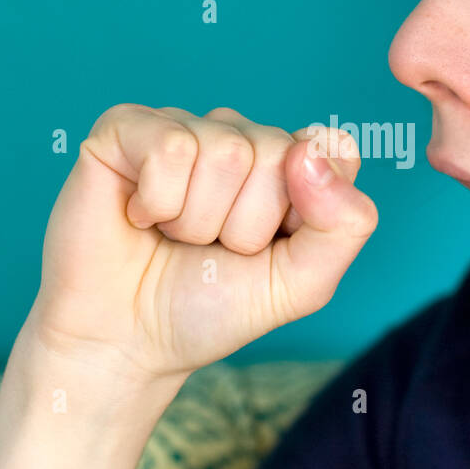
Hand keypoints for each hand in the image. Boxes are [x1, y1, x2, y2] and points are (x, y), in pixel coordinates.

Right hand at [24, 104, 377, 383]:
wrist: (126, 341)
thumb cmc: (211, 306)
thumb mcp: (301, 284)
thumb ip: (343, 224)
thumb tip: (310, 152)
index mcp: (288, 165)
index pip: (331, 150)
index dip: (304, 209)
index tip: (269, 246)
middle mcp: (239, 135)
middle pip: (275, 153)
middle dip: (244, 225)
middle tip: (211, 248)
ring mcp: (183, 126)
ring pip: (224, 151)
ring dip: (197, 221)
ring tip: (174, 235)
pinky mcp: (126, 128)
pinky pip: (170, 147)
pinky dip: (158, 202)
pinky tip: (141, 216)